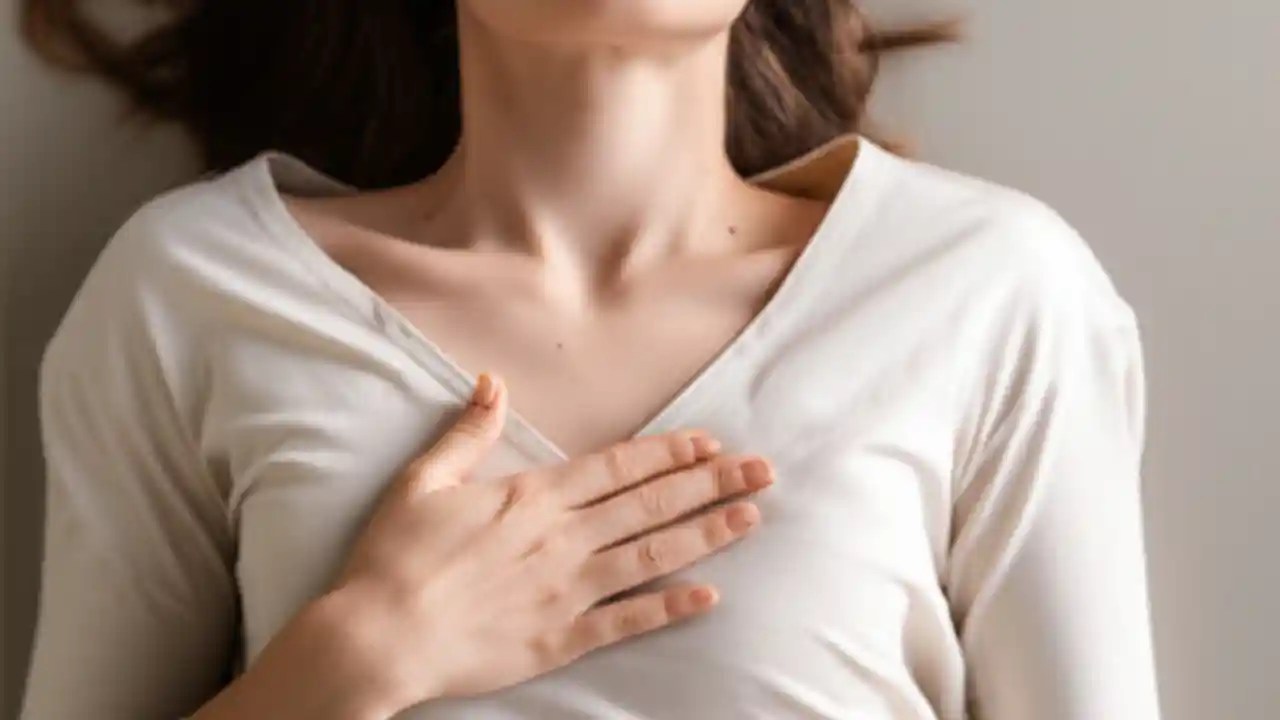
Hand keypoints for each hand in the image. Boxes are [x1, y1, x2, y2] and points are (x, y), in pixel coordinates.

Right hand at [314, 372, 772, 715]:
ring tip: (751, 517)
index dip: (668, 453)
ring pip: (653, 555)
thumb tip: (492, 382)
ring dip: (706, 534)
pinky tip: (709, 594)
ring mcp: (568, 590)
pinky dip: (671, 606)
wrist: (378, 638)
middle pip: (650, 504)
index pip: (617, 466)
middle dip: (711, 484)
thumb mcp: (423, 482)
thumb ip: (467, 433)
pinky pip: (629, 620)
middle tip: (761, 471)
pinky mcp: (562, 638)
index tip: (710, 443)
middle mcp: (562, 539)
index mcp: (532, 497)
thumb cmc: (394, 559)